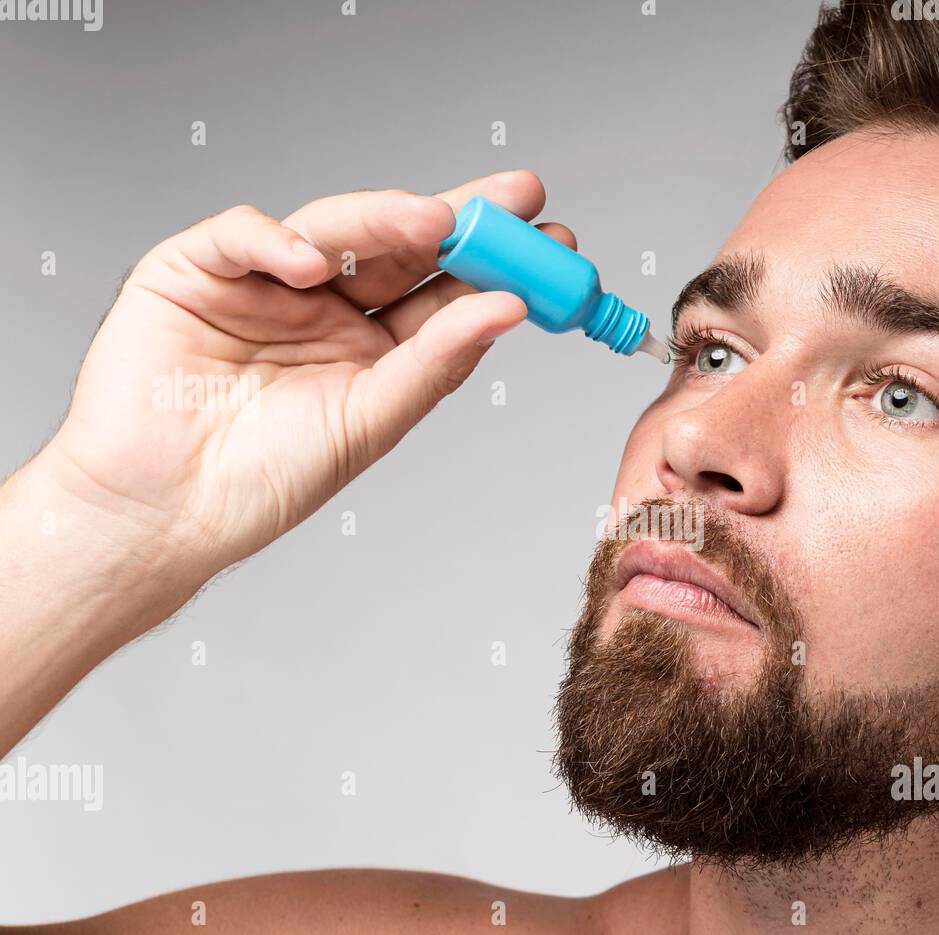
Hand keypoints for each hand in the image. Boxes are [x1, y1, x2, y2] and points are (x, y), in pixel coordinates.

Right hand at [40, 169, 570, 583]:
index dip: (497, 263)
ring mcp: (265, 284)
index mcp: (373, 349)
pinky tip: (309, 264)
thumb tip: (506, 310)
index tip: (555, 238)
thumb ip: (433, 363)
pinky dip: (273, 242)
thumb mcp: (368, 422)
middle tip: (517, 195)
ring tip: (435, 220)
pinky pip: (242, 236)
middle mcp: (326, 309)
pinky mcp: (196, 270)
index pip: (444, 292)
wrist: (161, 513)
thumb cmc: (261, 481)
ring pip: (333, 229)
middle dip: (461, 218)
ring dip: (385, 219)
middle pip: (401, 247)